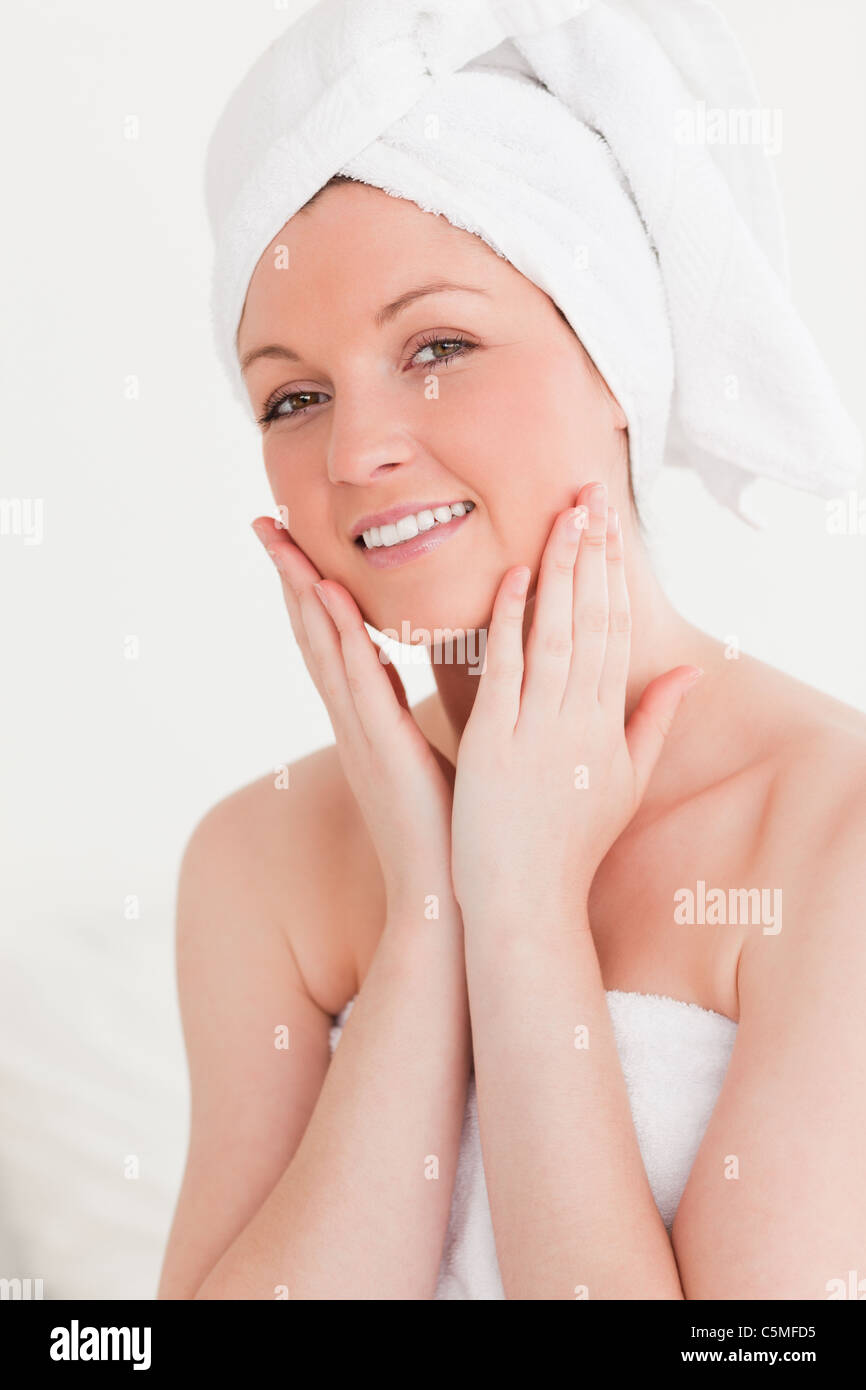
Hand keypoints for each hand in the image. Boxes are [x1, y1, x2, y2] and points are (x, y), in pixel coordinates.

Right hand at [251, 516, 455, 908]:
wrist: (441, 898)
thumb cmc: (448, 829)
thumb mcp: (432, 754)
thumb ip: (418, 714)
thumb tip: (439, 673)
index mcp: (367, 720)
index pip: (334, 640)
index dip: (311, 589)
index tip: (294, 541)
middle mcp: (353, 721)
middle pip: (314, 633)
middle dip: (289, 574)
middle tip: (263, 520)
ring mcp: (361, 735)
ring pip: (324, 648)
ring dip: (302, 591)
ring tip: (280, 540)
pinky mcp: (383, 749)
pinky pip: (358, 683)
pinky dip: (342, 637)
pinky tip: (330, 598)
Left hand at [450, 482, 702, 924]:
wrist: (524, 902)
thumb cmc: (570, 844)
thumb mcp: (626, 782)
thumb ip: (655, 722)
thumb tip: (693, 674)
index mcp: (608, 727)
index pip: (617, 635)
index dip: (614, 576)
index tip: (609, 526)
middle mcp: (579, 722)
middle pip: (593, 623)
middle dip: (592, 556)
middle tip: (588, 494)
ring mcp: (538, 731)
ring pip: (557, 636)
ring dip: (562, 573)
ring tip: (565, 516)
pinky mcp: (494, 744)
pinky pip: (508, 671)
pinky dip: (513, 623)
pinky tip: (516, 577)